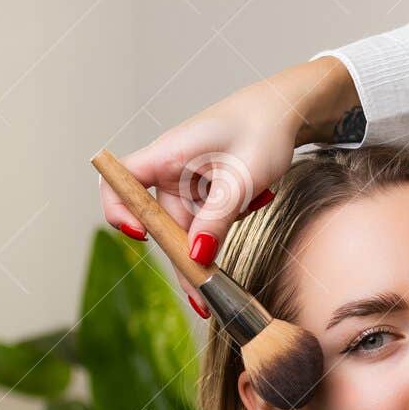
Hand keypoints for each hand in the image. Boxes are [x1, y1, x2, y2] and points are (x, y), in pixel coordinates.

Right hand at [98, 56, 356, 305]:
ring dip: (211, 243)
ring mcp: (187, 182)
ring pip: (188, 227)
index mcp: (166, 154)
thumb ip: (218, 218)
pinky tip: (255, 200)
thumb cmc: (263, 129)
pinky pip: (207, 220)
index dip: (120, 212)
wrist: (289, 111)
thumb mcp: (243, 178)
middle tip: (203, 298)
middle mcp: (170, 169)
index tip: (141, 236)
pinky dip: (226, 226)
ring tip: (238, 245)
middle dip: (182, 258)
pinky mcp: (206, 191)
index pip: (119, 183)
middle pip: (160, 223)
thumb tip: (195, 255)